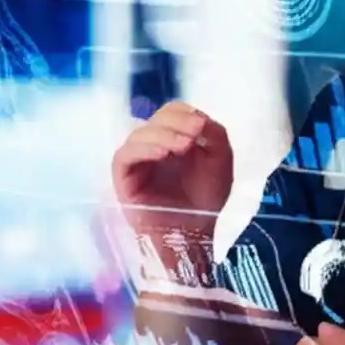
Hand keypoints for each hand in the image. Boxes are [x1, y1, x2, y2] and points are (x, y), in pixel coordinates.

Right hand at [110, 101, 232, 233]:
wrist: (195, 232)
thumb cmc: (205, 198)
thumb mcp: (220, 161)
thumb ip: (215, 134)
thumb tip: (200, 117)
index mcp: (173, 137)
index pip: (170, 112)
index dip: (184, 114)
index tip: (201, 125)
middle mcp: (152, 145)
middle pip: (155, 119)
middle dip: (176, 123)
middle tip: (194, 134)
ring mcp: (137, 161)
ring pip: (139, 134)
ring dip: (162, 135)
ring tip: (183, 147)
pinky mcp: (124, 178)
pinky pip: (125, 156)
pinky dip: (143, 149)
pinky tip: (162, 154)